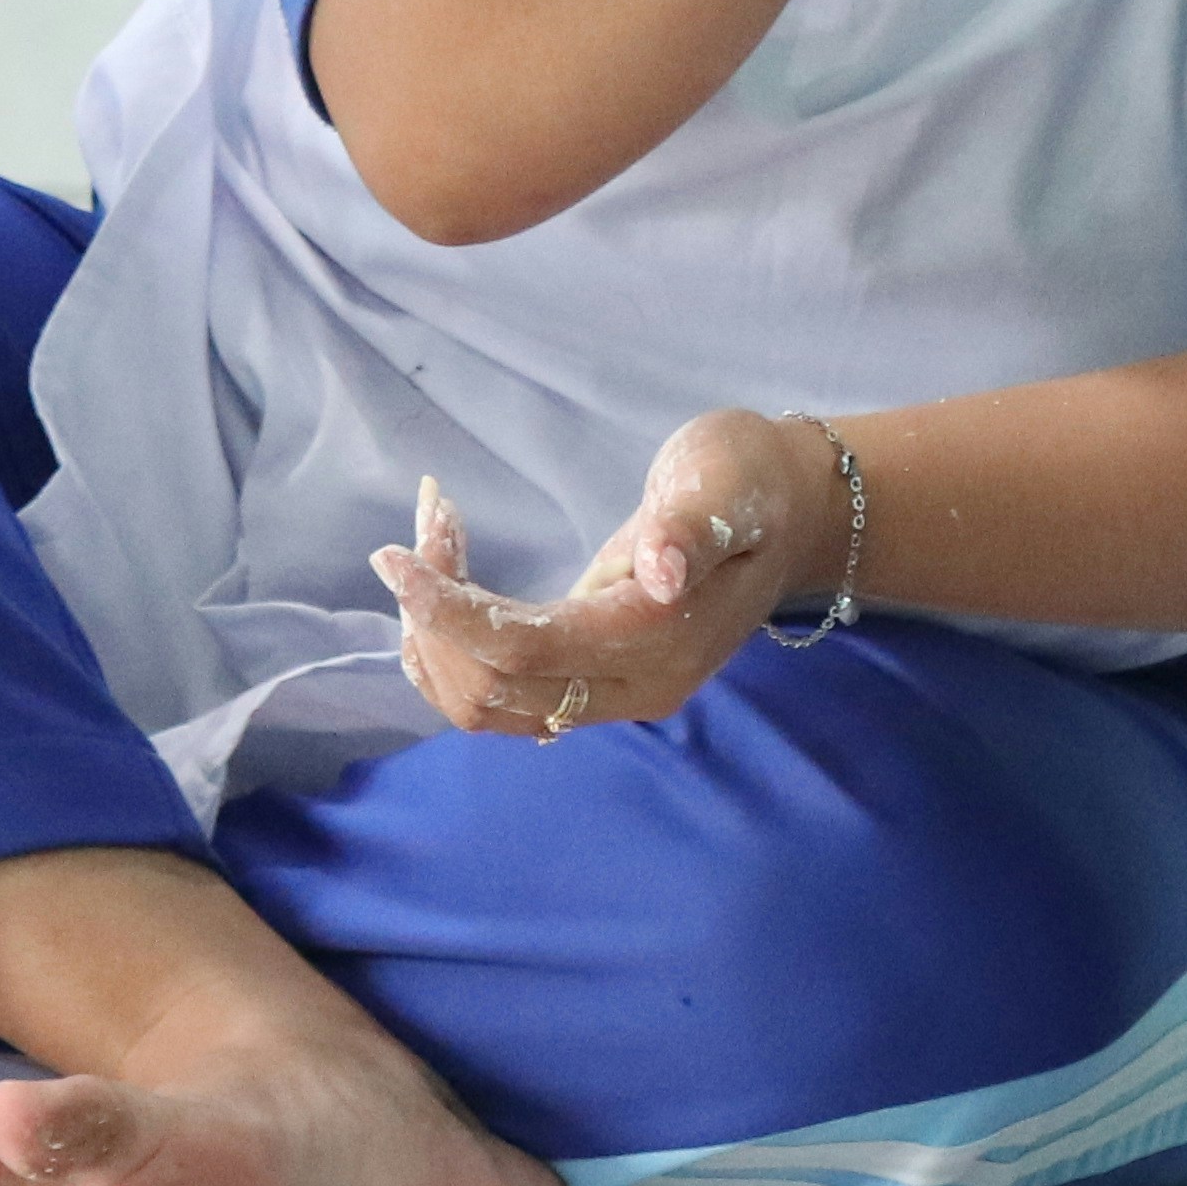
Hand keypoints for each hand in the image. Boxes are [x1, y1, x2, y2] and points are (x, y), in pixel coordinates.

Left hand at [365, 415, 827, 743]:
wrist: (789, 514)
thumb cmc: (750, 483)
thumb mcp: (724, 482)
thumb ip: (691, 527)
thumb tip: (660, 572)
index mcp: (661, 641)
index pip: (527, 650)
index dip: (450, 612)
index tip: (397, 555)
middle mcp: (635, 687)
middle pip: (490, 690)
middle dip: (434, 616)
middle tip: (430, 523)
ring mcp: (613, 694)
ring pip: (483, 703)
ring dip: (434, 634)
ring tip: (436, 542)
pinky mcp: (592, 683)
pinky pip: (497, 693)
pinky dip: (450, 647)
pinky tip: (445, 586)